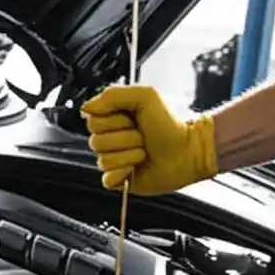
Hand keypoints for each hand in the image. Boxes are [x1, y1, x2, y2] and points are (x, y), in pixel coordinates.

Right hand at [80, 85, 218, 194]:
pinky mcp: (120, 179)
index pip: (92, 120)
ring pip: (103, 160)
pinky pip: (107, 179)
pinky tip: (137, 168)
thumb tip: (86, 108)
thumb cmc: (170, 124)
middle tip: (143, 135)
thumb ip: (112, 95)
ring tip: (145, 151)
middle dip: (123, 138)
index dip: (111, 120)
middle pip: (95, 141)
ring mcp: (115, 159)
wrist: (188, 150)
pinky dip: (123, 173)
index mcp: (113, 118)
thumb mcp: (145, 96)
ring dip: (129, 154)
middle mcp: (111, 138)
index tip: (132, 118)